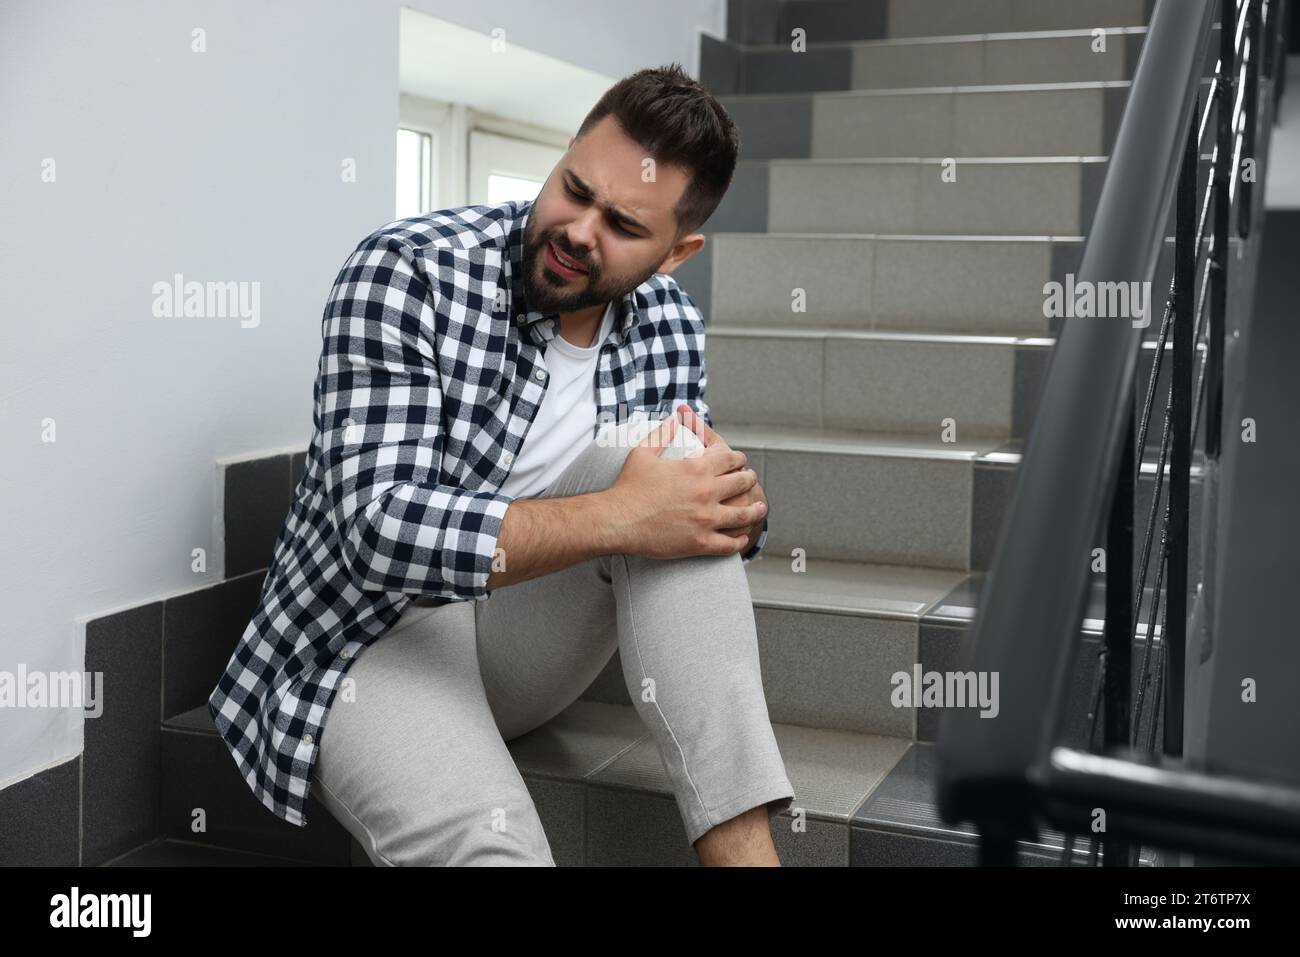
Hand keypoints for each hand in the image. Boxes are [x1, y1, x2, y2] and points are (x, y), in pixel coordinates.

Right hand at [604, 409, 765, 558]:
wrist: (616, 520)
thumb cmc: (627, 487)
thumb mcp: (643, 452)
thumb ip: (662, 433)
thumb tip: (674, 418)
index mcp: (696, 468)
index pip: (732, 459)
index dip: (739, 459)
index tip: (740, 462)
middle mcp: (707, 492)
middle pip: (742, 483)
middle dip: (749, 480)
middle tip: (750, 481)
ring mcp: (706, 519)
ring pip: (743, 514)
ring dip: (755, 510)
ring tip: (759, 508)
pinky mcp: (701, 543)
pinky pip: (730, 543)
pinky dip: (740, 539)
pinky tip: (742, 536)